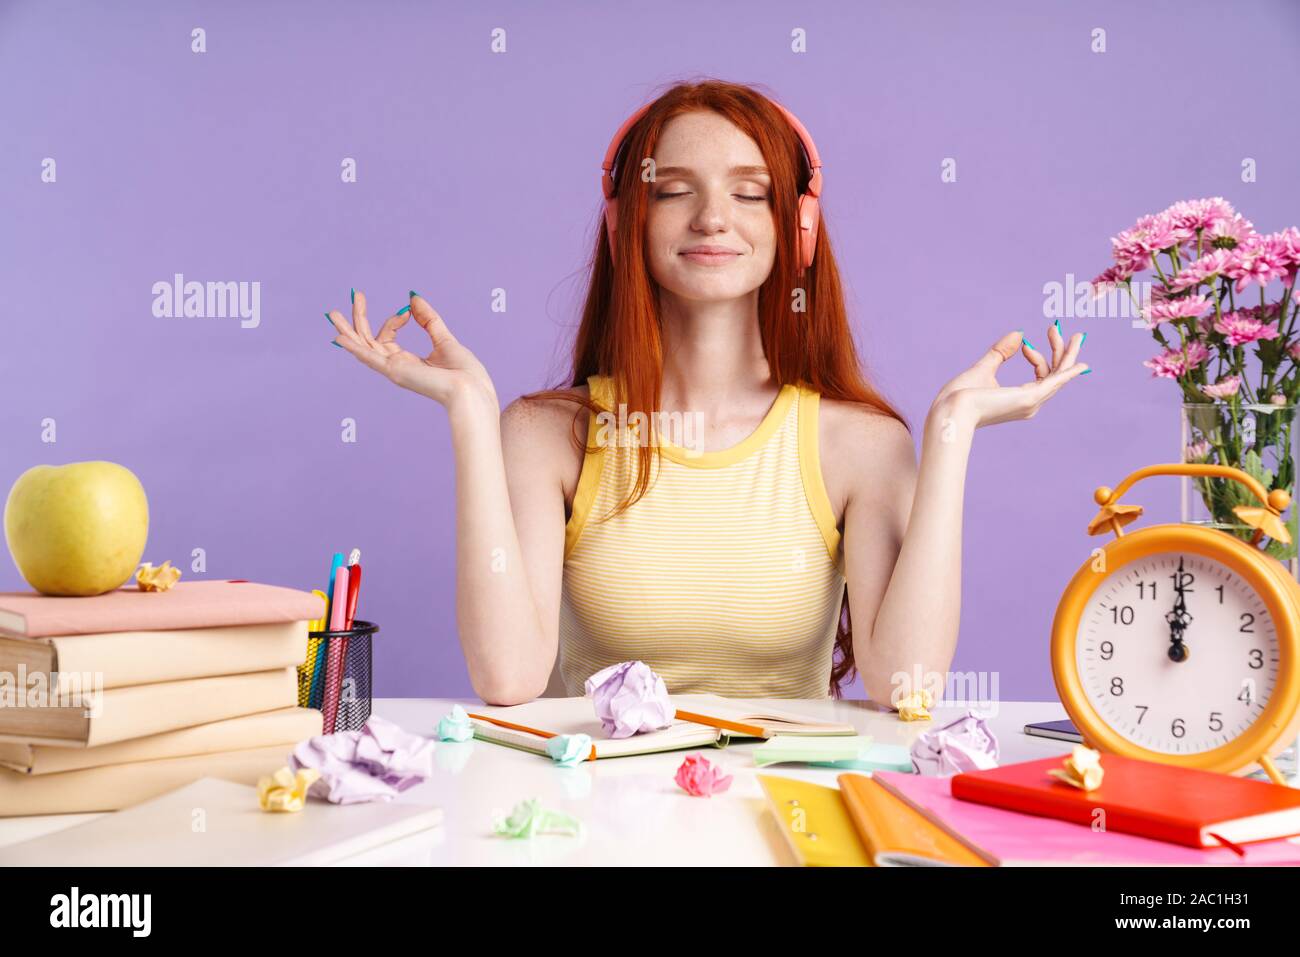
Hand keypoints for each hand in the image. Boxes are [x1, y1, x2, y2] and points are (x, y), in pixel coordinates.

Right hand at [327, 291, 497, 415]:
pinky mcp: (396, 372)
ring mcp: (394, 370)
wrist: (472, 390)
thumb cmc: (464, 373)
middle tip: (356, 295)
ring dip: (348, 330)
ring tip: (332, 314)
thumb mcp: (444, 339)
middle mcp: (396, 367)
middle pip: (368, 340)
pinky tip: (339, 337)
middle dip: (359, 319)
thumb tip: (413, 299)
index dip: (394, 319)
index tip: (408, 310)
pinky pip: (370, 358)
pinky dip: (354, 348)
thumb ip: (428, 320)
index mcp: (406, 362)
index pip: (386, 336)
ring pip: (364, 347)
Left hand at [930, 324, 1088, 428]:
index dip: (1038, 356)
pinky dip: (1068, 372)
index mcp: (1019, 399)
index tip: (1024, 344)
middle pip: (1055, 374)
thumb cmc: (960, 396)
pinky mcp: (1028, 398)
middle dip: (1061, 351)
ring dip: (1066, 353)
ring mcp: (1030, 402)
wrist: (950, 409)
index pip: (1042, 375)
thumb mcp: (984, 369)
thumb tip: (1019, 334)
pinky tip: (1080, 365)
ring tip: (1077, 335)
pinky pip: (1055, 383)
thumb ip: (1001, 352)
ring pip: (1058, 375)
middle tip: (1059, 328)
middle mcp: (1029, 403)